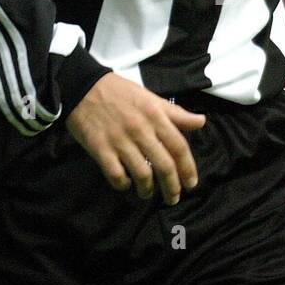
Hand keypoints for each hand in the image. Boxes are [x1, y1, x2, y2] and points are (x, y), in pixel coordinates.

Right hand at [65, 73, 205, 203]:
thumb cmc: (119, 92)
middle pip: (164, 165)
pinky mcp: (100, 148)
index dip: (188, 168)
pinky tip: (125, 184)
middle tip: (173, 199)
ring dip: (147, 189)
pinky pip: (116, 175)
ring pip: (142, 174)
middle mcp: (141, 129)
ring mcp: (120, 140)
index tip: (191, 184)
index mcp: (155, 115)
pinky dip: (123, 184)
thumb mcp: (150, 97)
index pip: (178, 147)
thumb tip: (201, 122)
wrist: (83, 86)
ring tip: (146, 193)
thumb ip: (176, 113)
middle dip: (172, 187)